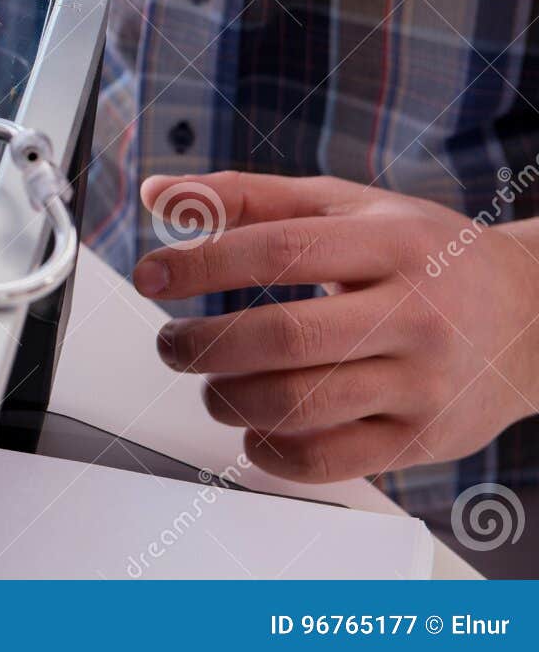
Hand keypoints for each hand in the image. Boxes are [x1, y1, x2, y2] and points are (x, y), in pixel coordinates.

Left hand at [135, 172, 538, 483]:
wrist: (535, 316)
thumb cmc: (425, 254)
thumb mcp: (346, 206)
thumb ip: (248, 197)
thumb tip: (158, 191)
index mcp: (391, 243)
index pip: (278, 250)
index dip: (200, 263)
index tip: (152, 275)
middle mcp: (414, 314)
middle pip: (283, 338)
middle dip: (204, 344)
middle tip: (171, 343)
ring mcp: (423, 382)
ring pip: (299, 405)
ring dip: (228, 399)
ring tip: (211, 384)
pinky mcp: (424, 440)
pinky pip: (328, 460)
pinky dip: (269, 451)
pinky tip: (252, 428)